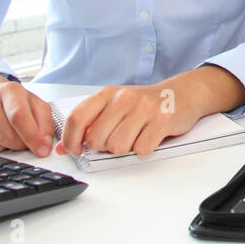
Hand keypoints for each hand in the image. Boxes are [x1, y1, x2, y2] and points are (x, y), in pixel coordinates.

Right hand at [0, 73, 55, 156]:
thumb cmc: (14, 102)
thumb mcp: (35, 105)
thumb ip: (46, 123)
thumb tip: (44, 145)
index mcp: (10, 90)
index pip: (19, 116)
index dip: (32, 137)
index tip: (42, 151)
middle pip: (6, 135)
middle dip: (20, 144)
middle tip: (23, 140)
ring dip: (6, 146)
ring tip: (8, 133)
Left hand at [57, 83, 201, 158]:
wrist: (182, 94)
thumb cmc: (144, 104)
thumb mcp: (114, 105)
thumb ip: (89, 124)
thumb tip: (62, 148)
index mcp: (108, 94)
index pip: (77, 118)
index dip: (70, 140)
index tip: (75, 149)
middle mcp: (124, 98)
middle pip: (96, 139)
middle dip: (104, 146)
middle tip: (117, 138)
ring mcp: (144, 108)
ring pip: (118, 147)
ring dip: (125, 148)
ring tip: (135, 136)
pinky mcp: (163, 120)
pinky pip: (141, 149)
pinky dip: (144, 148)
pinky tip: (150, 136)